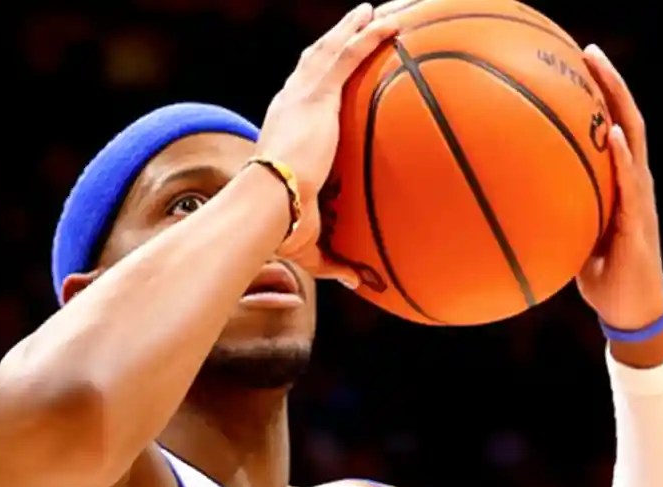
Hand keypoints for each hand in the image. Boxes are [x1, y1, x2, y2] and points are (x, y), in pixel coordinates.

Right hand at [255, 2, 399, 287]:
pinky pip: (348, 55)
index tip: (333, 71)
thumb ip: (338, 259)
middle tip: (362, 20)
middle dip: (337, 38)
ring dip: (355, 25)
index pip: (302, 97)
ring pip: (331, 47)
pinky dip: (368, 36)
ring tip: (377, 8)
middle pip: (316, 60)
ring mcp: (302, 97)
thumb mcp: (313, 243)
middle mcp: (289, 105)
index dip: (317, 79)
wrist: (270, 206)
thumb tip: (362, 283)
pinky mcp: (316, 95)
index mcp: (284, 131)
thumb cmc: (280, 227)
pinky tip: (392, 22)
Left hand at [576, 44, 662, 329]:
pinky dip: (625, 158)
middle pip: (627, 119)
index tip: (578, 64)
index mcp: (618, 183)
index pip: (612, 127)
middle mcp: (634, 182)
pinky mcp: (640, 222)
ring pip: (635, 140)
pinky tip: (616, 135)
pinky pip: (633, 184)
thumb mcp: (571, 237)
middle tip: (589, 50)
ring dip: (619, 105)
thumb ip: (554, 213)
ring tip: (601, 73)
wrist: (630, 313)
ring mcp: (640, 199)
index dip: (599, 96)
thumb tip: (510, 201)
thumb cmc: (600, 275)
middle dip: (609, 83)